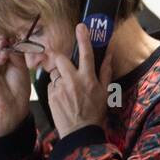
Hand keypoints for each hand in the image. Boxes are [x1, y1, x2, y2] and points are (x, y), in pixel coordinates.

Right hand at [0, 19, 31, 136]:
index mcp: (4, 54)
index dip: (6, 35)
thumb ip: (16, 51)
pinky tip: (1, 60)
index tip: (14, 34)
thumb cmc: (19, 84)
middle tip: (6, 41)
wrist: (16, 102)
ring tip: (6, 54)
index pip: (0, 39)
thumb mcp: (21, 64)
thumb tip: (12, 38)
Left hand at [46, 23, 110, 137]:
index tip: (81, 26)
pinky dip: (56, 90)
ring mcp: (60, 88)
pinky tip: (63, 100)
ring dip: (60, 78)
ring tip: (67, 91)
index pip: (86, 54)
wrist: (80, 133)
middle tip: (66, 68)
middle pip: (60, 59)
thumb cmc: (95, 114)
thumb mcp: (105, 93)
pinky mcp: (50, 96)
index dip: (83, 38)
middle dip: (61, 60)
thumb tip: (109, 55)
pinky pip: (51, 86)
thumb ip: (105, 72)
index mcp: (88, 79)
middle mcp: (73, 81)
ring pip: (55, 73)